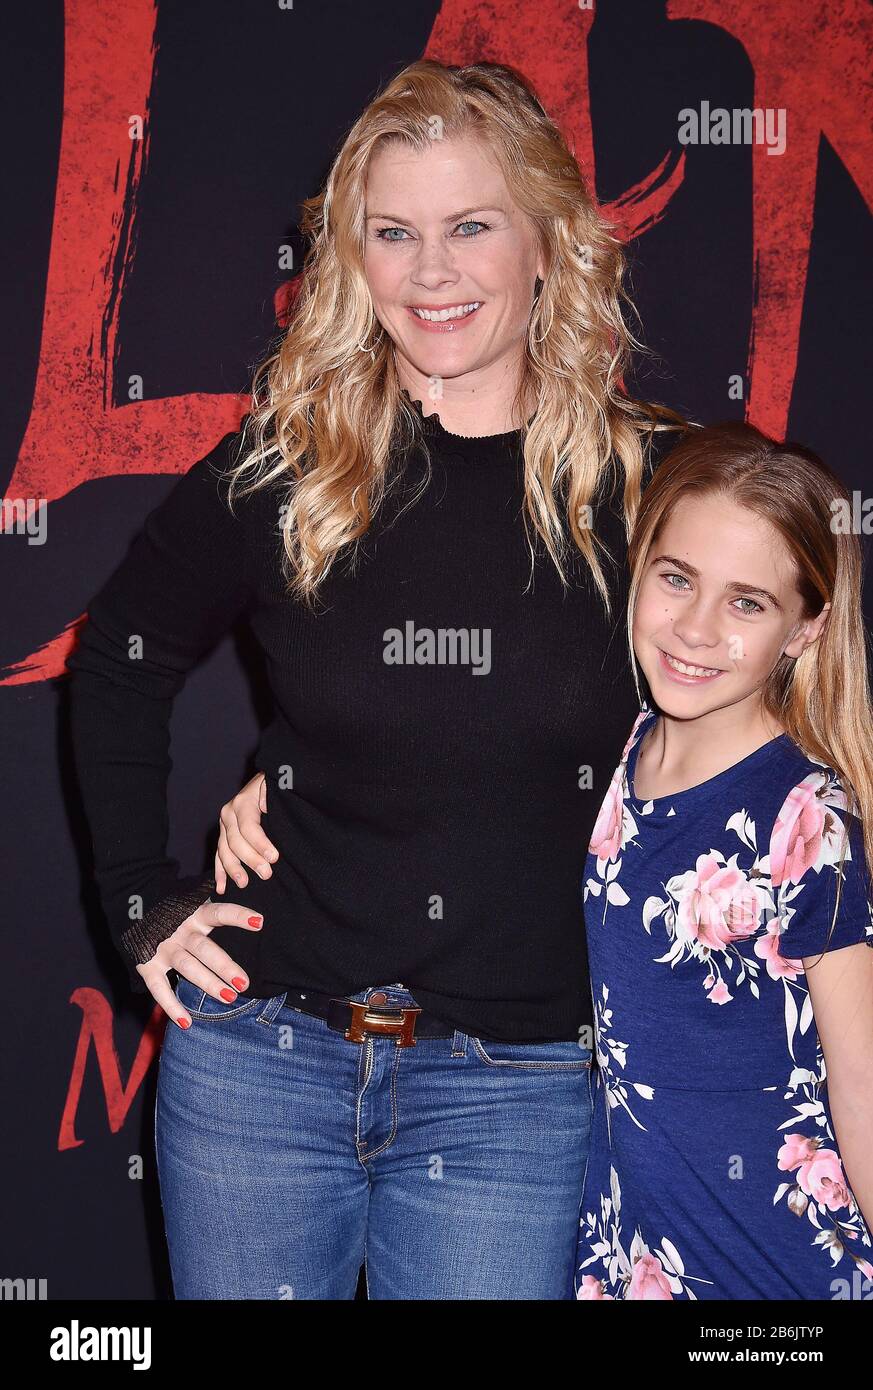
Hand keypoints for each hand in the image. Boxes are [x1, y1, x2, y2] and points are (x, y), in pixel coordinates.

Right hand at [136, 899, 265, 1026]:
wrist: (130, 904)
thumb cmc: (173, 909)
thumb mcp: (192, 903)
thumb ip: (215, 911)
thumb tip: (254, 918)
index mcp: (194, 913)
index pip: (218, 912)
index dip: (238, 915)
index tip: (259, 922)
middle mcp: (178, 930)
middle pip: (204, 948)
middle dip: (224, 966)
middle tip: (244, 983)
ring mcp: (162, 948)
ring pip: (187, 967)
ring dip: (208, 983)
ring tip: (230, 997)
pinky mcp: (146, 965)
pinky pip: (159, 988)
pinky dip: (171, 1006)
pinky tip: (187, 1023)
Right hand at [214, 771, 278, 892]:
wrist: (269, 782)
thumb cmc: (276, 787)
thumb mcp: (277, 786)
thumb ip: (271, 796)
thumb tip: (265, 808)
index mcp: (242, 802)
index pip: (249, 826)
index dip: (260, 843)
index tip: (274, 857)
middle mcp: (229, 813)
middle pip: (236, 840)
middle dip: (250, 859)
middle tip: (266, 874)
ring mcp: (225, 825)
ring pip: (225, 850)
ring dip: (233, 869)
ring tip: (244, 884)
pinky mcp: (224, 836)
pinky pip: (220, 855)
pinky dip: (220, 872)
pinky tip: (222, 888)